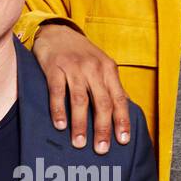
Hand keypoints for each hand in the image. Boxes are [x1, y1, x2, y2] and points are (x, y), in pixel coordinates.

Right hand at [33, 22, 130, 152]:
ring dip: (80, 124)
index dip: (122, 121)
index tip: (123, 141)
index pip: (119, 99)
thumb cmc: (81, 53)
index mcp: (109, 69)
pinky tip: (60, 125)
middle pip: (102, 102)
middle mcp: (94, 68)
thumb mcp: (101, 65)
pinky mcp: (54, 67)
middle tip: (102, 149)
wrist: (57, 31)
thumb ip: (111, 86)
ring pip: (80, 99)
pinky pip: (57, 91)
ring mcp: (73, 67)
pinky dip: (58, 110)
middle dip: (103, 128)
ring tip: (80, 143)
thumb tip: (126, 110)